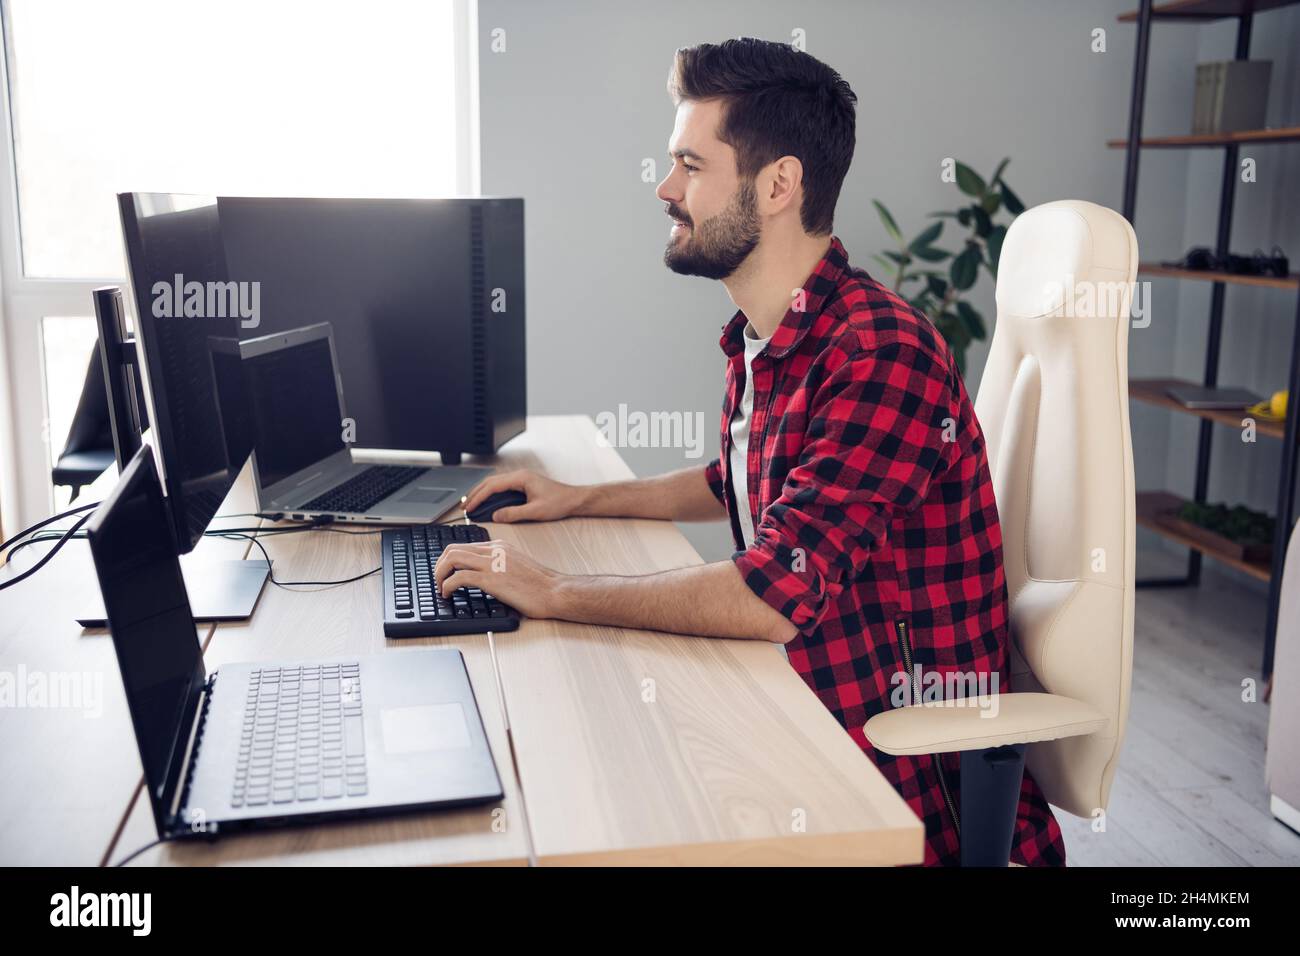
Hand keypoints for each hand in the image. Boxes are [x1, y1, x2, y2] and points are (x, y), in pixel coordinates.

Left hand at [434, 540, 566, 619]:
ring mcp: (492, 563)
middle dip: (439, 565)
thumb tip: (480, 575)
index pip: (464, 545)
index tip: (445, 572)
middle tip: (438, 580)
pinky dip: (447, 585)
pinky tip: (447, 594)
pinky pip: (459, 577)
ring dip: (439, 573)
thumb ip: (499, 564)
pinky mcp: (491, 579)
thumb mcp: (517, 565)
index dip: (448, 559)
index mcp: (500, 546)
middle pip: (453, 548)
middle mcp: (494, 550)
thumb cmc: (541, 584)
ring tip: (440, 587)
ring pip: (452, 558)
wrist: (555, 591)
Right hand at [461, 469, 586, 522]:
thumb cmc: (559, 502)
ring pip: (495, 484)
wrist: (574, 499)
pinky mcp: (523, 485)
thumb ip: (514, 514)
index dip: (478, 497)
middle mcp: (519, 476)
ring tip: (471, 504)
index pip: (492, 486)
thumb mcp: (535, 512)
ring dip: (482, 493)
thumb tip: (495, 516)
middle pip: (490, 482)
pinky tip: (487, 503)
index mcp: (521, 478)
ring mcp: (521, 479)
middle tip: (464, 506)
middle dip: (475, 494)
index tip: (469, 507)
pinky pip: (502, 487)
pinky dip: (491, 494)